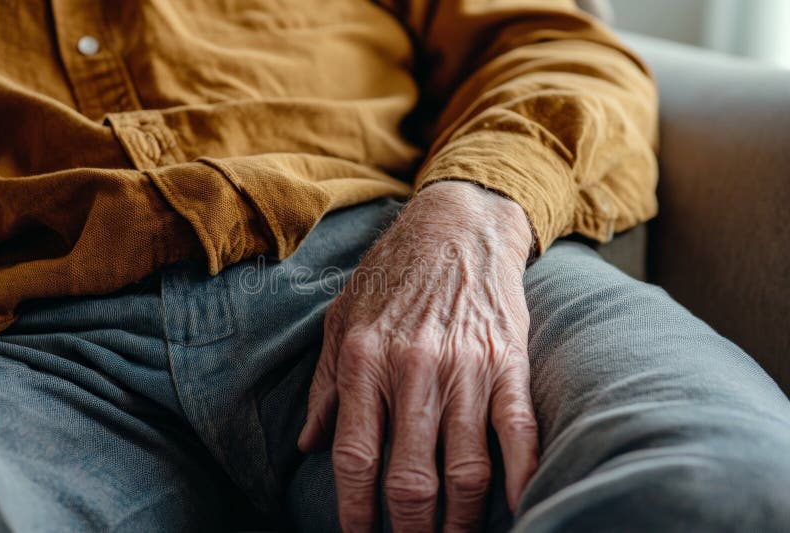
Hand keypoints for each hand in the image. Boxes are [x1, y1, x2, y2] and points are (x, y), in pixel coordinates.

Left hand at [298, 181, 538, 531]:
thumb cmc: (392, 276)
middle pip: (410, 478)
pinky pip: (518, 432)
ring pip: (465, 469)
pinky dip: (520, 479)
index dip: (356, 514)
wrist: (456, 226)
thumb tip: (307, 444)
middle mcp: (414, 368)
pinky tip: (517, 509)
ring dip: (460, 521)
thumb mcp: (341, 320)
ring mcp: (466, 367)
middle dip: (409, 530)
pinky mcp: (508, 362)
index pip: (355, 459)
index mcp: (364, 361)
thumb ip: (324, 385)